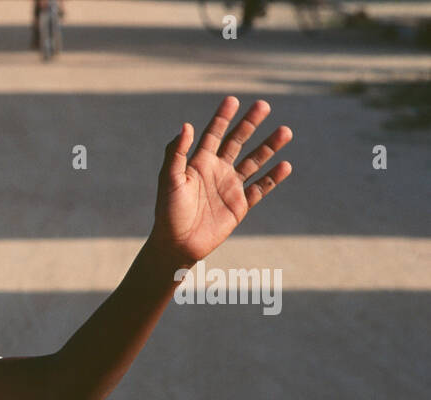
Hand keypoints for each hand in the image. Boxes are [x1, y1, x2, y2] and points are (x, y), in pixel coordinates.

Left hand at [152, 96, 291, 265]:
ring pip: (253, 161)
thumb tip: (186, 125)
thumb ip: (176, 153)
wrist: (177, 244)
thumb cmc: (168, 212)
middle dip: (249, 124)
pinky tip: (285, 165)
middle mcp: (216, 171)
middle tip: (263, 105)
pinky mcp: (239, 205)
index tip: (232, 99)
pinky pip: (260, 188)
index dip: (222, 117)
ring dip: (269, 146)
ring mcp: (229, 187)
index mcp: (198, 163)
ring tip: (285, 131)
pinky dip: (273, 178)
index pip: (213, 134)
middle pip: (237, 141)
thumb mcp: (170, 180)